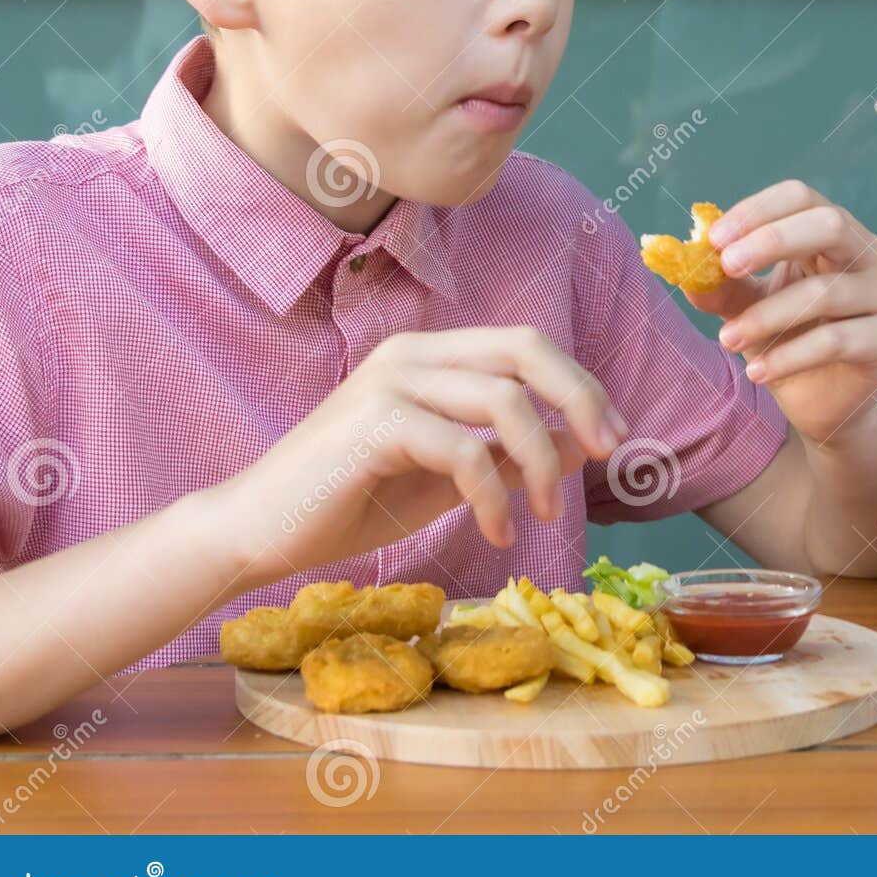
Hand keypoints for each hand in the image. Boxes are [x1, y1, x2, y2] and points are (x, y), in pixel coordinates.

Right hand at [222, 326, 625, 578]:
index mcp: (433, 355)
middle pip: (525, 349)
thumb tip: (578, 444)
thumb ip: (508, 453)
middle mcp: (413, 354)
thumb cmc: (353, 500)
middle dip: (580, 398)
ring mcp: (391, 383)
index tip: (616, 436)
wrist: (261, 530)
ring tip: (544, 514)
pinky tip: (497, 531)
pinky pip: (464, 449)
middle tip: (605, 454)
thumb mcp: (450, 475)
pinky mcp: (374, 424)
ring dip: (541, 461)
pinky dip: (493, 495)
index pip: (527, 345)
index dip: (582, 385)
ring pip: (503, 400)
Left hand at [689, 180, 876, 443]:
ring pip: (824, 292)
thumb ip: (722, 285)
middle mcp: (867, 254)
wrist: (821, 404)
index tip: (714, 239)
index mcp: (832, 233)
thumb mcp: (747, 306)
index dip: (757, 211)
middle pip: (828, 224)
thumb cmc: (786, 341)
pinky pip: (836, 341)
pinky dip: (789, 357)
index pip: (800, 198)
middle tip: (726, 265)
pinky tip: (757, 373)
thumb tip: (684, 267)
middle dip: (771, 240)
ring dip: (766, 316)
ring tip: (727, 340)